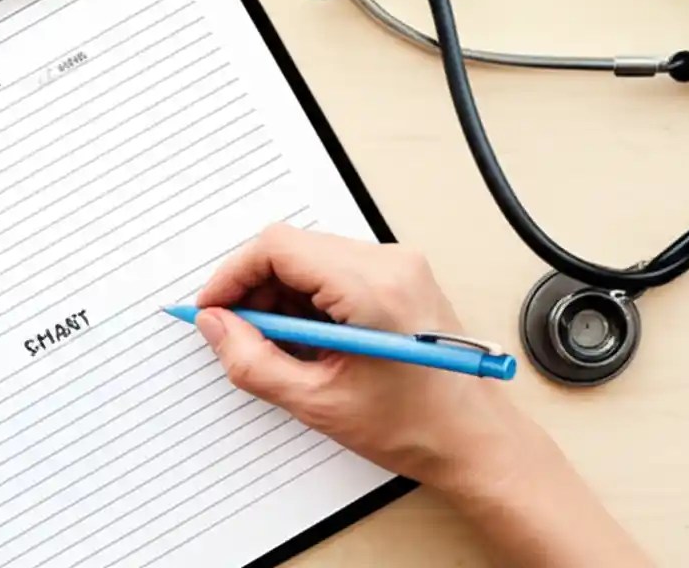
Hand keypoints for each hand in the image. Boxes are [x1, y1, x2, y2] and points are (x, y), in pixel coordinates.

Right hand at [193, 224, 535, 491]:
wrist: (476, 440)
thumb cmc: (417, 427)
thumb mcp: (317, 403)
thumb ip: (253, 362)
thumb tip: (215, 326)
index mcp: (373, 290)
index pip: (278, 248)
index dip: (233, 275)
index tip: (212, 309)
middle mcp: (390, 265)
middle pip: (292, 249)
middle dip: (253, 288)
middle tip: (236, 333)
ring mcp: (399, 267)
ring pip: (309, 257)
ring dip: (279, 295)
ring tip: (277, 346)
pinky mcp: (400, 276)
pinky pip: (333, 269)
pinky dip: (305, 298)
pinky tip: (306, 341)